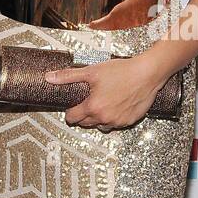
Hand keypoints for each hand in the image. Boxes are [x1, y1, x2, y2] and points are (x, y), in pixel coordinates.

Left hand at [45, 55, 166, 130]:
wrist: (147, 73)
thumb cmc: (122, 71)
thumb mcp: (92, 71)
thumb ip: (69, 76)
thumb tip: (50, 77)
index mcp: (93, 108)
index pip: (72, 118)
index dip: (70, 112)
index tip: (73, 107)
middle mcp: (104, 118)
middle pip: (85, 123)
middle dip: (83, 115)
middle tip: (88, 103)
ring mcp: (118, 121)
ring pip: (100, 126)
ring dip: (98, 118)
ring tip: (102, 103)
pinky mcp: (129, 121)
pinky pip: (116, 124)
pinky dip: (113, 118)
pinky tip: (115, 106)